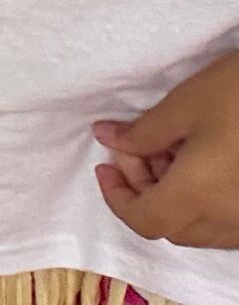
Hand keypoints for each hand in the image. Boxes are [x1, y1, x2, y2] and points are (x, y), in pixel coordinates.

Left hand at [100, 48, 238, 248]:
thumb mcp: (184, 106)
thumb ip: (141, 132)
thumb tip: (106, 138)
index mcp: (199, 195)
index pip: (145, 221)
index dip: (116, 197)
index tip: (105, 163)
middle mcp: (226, 219)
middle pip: (168, 224)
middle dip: (141, 188)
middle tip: (133, 145)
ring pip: (197, 226)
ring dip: (170, 194)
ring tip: (166, 147)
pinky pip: (222, 220)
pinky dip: (199, 199)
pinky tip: (196, 160)